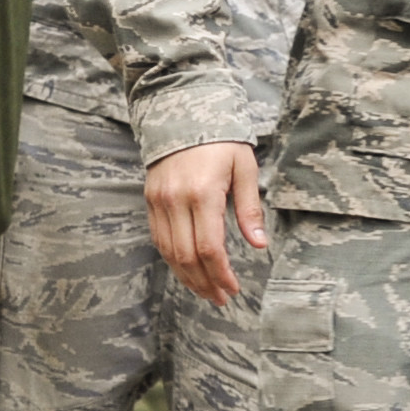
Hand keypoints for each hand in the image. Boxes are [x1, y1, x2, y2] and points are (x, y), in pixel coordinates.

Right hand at [144, 140, 266, 308]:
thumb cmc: (221, 141)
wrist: (182, 112)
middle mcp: (176, 201)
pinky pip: (158, 239)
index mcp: (203, 193)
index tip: (233, 289)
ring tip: (205, 291)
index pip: (209, 248)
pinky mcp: (150, 200)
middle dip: (205, 282)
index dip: (221, 274)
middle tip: (220, 298)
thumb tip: (259, 245)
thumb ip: (250, 209)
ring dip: (187, 277)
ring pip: (169, 253)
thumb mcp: (245, 169)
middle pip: (187, 257)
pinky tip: (187, 270)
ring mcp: (159, 201)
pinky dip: (172, 260)